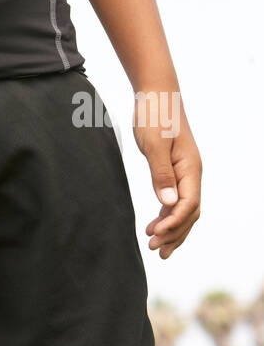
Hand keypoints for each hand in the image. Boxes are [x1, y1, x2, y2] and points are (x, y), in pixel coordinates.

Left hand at [132, 88, 200, 258]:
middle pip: (189, 213)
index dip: (174, 222)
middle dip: (174, 233)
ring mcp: (185, 173)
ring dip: (172, 229)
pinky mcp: (174, 171)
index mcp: (190, 168)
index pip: (188, 204)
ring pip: (184, 209)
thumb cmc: (155, 115)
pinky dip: (167, 215)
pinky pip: (176, 200)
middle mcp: (191, 173)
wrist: (156, 94)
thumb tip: (168, 203)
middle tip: (155, 250)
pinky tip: (156, 225)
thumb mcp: (154, 143)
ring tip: (155, 246)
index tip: (155, 234)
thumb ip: (161, 173)